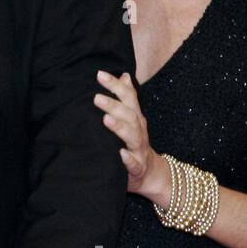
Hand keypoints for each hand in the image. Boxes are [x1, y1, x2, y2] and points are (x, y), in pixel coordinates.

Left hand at [95, 70, 166, 199]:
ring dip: (119, 127)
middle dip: (114, 105)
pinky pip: (134, 163)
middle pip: (129, 114)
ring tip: (106, 119)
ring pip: (132, 136)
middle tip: (96, 97)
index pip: (128, 97)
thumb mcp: (132, 118)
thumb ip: (127, 98)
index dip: (115, 85)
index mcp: (135, 117)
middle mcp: (139, 130)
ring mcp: (139, 149)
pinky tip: (120, 153)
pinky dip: (128, 158)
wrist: (150, 173)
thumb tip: (124, 74)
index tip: (99, 74)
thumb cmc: (135, 142)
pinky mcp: (137, 168)